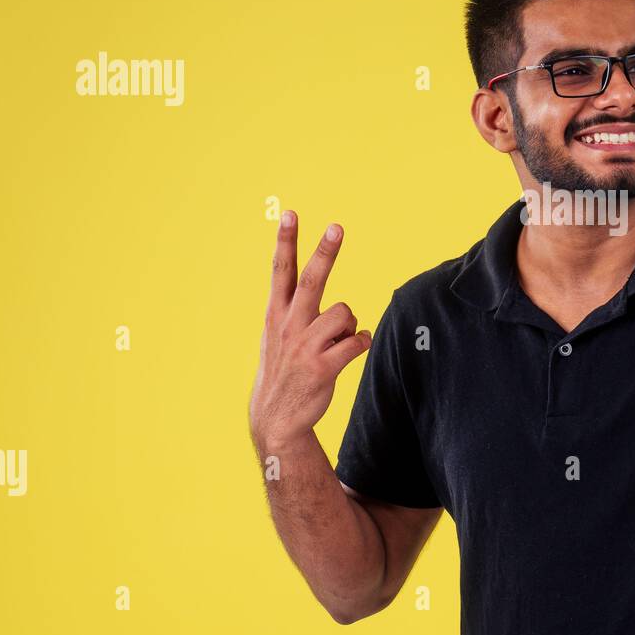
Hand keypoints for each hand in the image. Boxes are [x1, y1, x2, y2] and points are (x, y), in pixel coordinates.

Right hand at [249, 212, 371, 450]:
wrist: (275, 420)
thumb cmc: (285, 372)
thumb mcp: (280, 338)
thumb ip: (300, 315)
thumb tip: (341, 309)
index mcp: (276, 315)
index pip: (280, 271)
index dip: (286, 241)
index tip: (291, 214)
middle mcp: (288, 326)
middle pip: (311, 280)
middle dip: (325, 252)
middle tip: (337, 226)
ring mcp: (305, 346)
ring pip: (344, 313)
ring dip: (348, 325)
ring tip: (336, 342)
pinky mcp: (323, 366)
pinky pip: (357, 341)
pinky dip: (360, 343)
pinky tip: (349, 353)